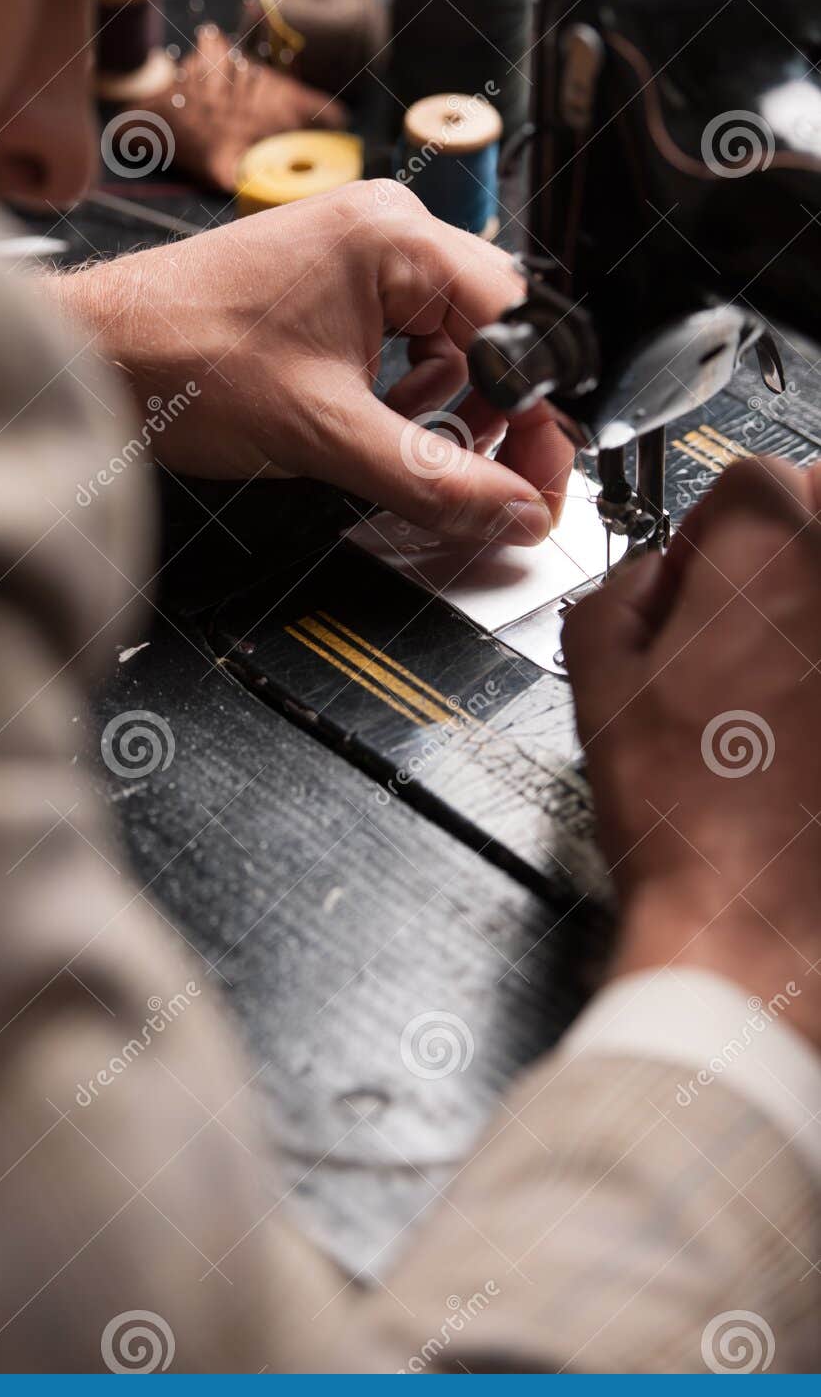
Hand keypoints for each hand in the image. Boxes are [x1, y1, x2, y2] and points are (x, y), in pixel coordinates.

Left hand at [52, 180, 573, 544]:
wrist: (95, 355)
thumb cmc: (180, 359)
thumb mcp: (326, 436)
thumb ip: (434, 478)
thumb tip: (509, 509)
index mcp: (393, 239)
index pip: (516, 322)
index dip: (536, 410)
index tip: (537, 476)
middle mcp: (379, 228)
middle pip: (487, 327)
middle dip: (491, 406)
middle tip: (487, 473)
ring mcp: (350, 250)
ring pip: (445, 335)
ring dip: (444, 400)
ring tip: (405, 440)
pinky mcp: (325, 281)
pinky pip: (399, 334)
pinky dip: (401, 387)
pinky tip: (371, 419)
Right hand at [563, 457, 820, 1045]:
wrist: (758, 918)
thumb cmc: (688, 810)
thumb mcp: (598, 683)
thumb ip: (614, 594)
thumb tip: (645, 581)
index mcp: (766, 549)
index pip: (752, 477)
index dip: (710, 531)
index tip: (694, 587)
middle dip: (783, 551)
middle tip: (745, 621)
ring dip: (809, 610)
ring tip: (776, 681)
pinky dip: (820, 673)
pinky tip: (799, 726)